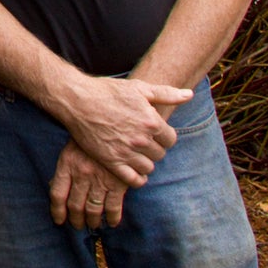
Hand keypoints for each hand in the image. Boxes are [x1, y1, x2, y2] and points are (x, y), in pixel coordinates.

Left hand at [49, 140, 129, 228]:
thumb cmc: (90, 137)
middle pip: (75, 206)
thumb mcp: (71, 148)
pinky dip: (112, 218)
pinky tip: (111, 222)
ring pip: (93, 210)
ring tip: (93, 224)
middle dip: (76, 219)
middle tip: (78, 225)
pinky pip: (113, 208)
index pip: (57, 194)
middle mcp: (82, 174)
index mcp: (67, 164)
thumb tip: (54, 185)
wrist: (115, 123)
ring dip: (92, 221)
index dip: (57, 211)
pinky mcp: (118, 183)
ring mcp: (100, 180)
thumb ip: (64, 169)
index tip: (59, 221)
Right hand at [54, 76, 191, 186]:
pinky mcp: (111, 161)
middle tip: (142, 142)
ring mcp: (126, 152)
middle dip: (153, 149)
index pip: (171, 140)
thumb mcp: (139, 87)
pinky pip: (133, 179)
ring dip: (145, 162)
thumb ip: (167, 93)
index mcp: (151, 121)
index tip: (153, 133)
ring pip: (148, 168)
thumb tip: (188, 95)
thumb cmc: (108, 91)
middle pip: (160, 154)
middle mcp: (141, 139)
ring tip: (135, 154)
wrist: (78, 100)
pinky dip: (137, 178)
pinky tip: (133, 170)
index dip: (163, 136)